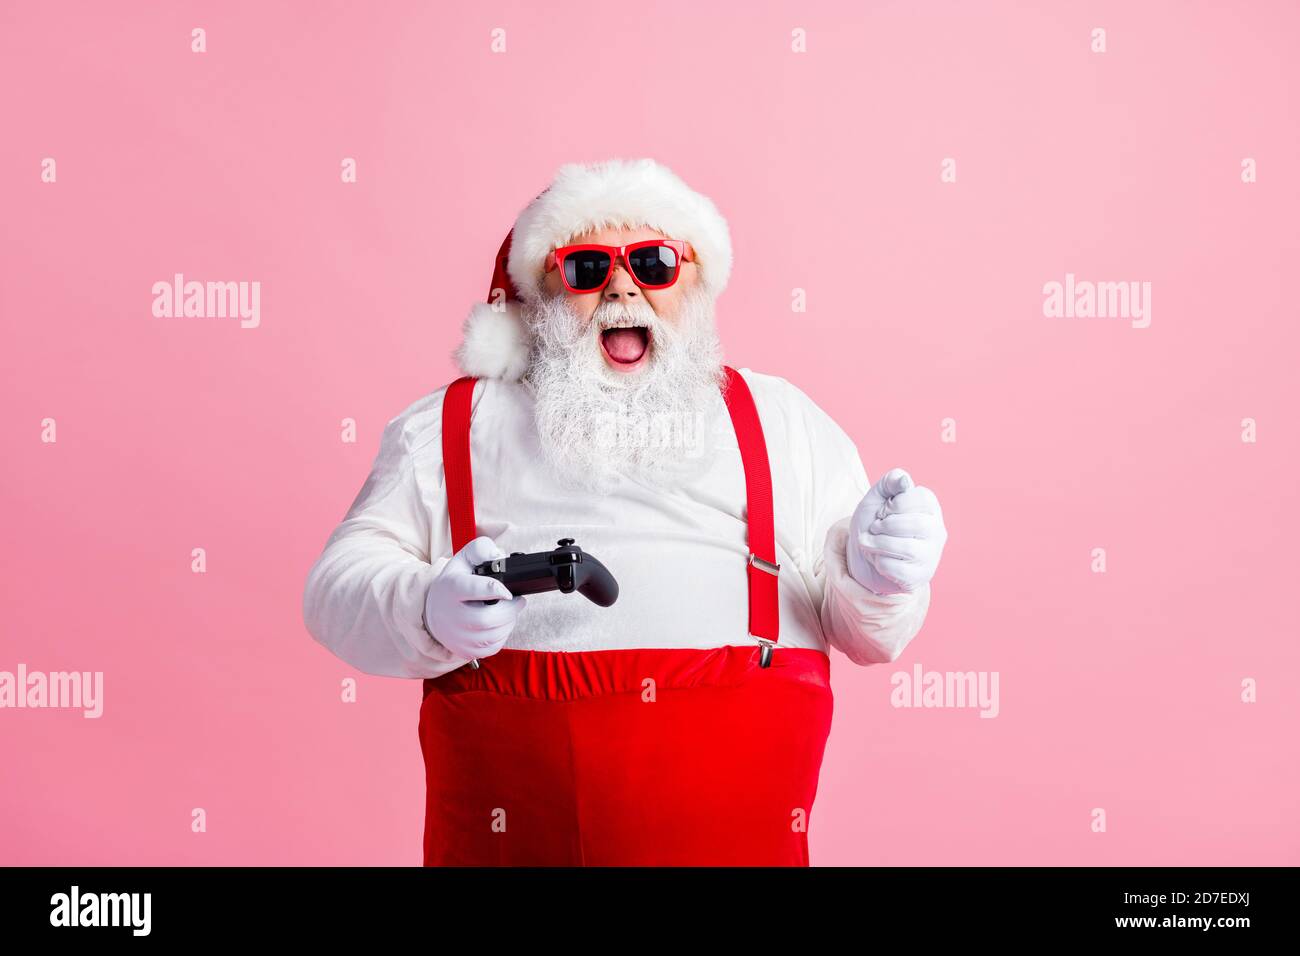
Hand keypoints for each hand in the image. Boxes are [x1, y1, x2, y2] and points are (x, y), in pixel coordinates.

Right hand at [422, 536, 526, 659]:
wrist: (434, 611)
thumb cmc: (455, 583)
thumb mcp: (463, 559)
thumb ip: (481, 549)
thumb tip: (498, 556)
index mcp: (452, 588)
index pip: (472, 589)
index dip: (493, 589)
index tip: (507, 591)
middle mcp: (451, 615)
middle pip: (486, 619)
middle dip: (509, 610)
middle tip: (518, 600)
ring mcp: (456, 636)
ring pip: (492, 635)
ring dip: (509, 622)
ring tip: (509, 610)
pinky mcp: (464, 650)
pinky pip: (492, 647)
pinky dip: (503, 635)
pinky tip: (500, 624)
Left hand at [847, 468, 946, 595]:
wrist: (864, 557)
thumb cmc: (874, 524)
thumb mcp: (876, 499)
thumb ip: (889, 483)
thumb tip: (903, 479)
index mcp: (930, 506)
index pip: (918, 499)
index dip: (892, 504)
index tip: (883, 511)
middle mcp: (937, 530)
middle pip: (916, 524)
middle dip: (885, 525)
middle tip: (874, 527)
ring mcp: (931, 555)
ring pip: (907, 548)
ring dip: (878, 544)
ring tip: (869, 542)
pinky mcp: (920, 576)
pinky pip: (898, 569)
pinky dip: (880, 563)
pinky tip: (879, 559)